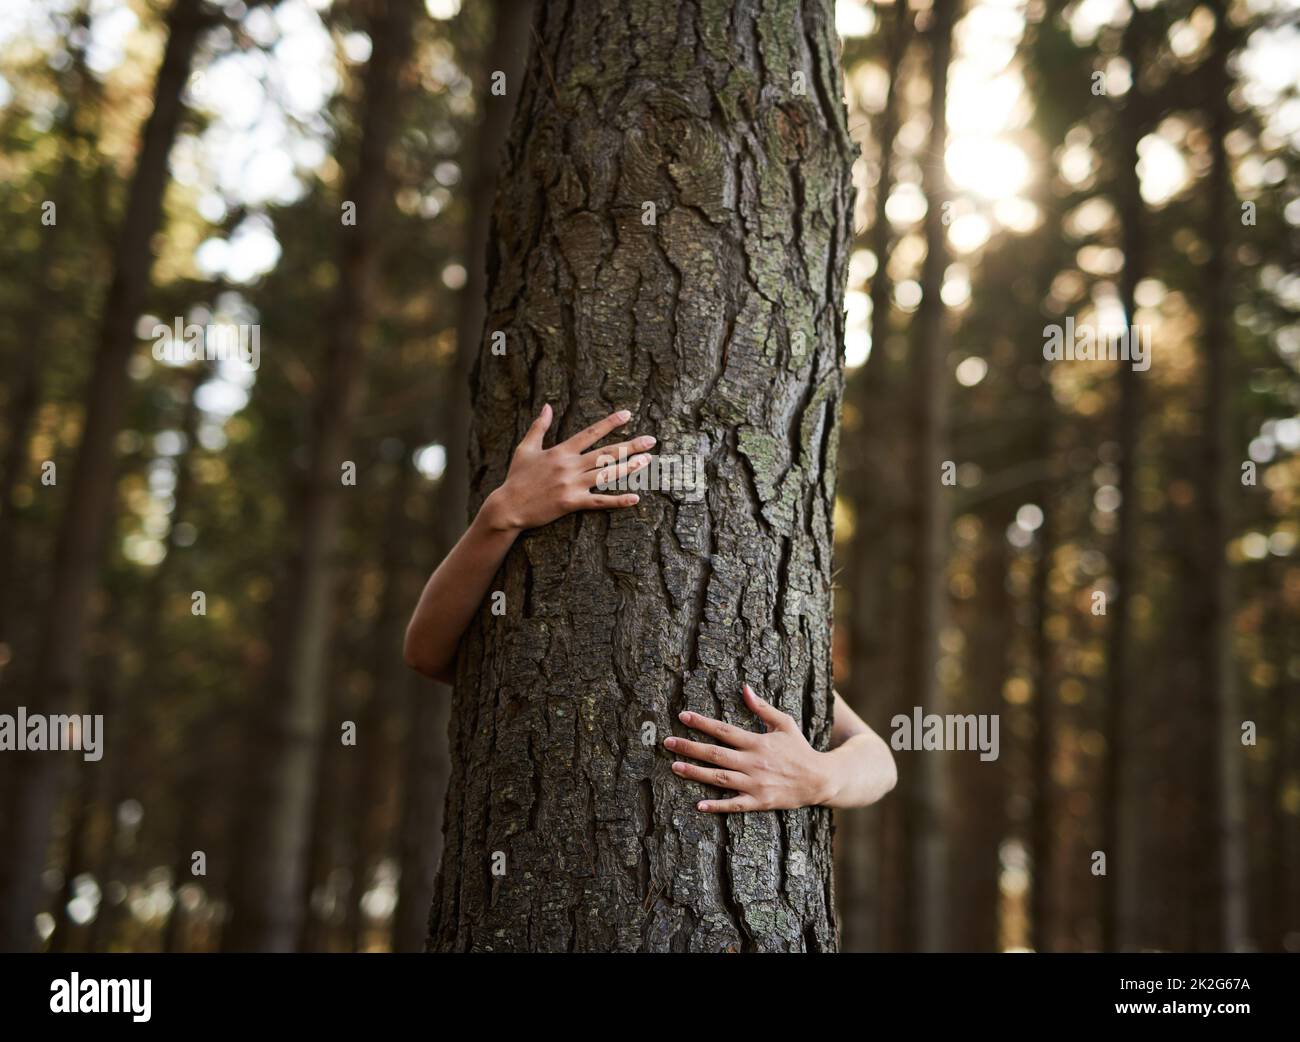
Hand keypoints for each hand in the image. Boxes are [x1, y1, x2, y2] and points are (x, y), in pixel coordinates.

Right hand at [482, 404, 653, 532]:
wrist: (508, 507)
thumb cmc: (517, 478)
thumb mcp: (526, 448)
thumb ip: (538, 426)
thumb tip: (546, 406)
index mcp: (561, 451)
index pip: (590, 433)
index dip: (610, 422)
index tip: (628, 414)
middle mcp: (569, 466)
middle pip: (606, 453)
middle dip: (631, 445)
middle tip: (651, 440)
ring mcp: (572, 485)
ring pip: (607, 474)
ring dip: (629, 468)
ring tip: (647, 461)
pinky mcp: (571, 503)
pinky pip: (599, 502)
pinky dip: (618, 501)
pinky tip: (635, 498)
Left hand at [665, 684, 829, 812]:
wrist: (820, 779)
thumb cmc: (800, 748)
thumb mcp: (784, 723)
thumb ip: (762, 708)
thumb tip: (745, 688)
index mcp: (757, 742)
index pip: (724, 730)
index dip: (702, 723)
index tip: (683, 716)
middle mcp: (753, 763)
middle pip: (715, 754)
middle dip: (689, 747)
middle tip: (668, 742)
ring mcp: (755, 784)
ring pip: (719, 778)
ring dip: (696, 773)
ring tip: (674, 767)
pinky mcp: (759, 802)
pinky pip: (734, 805)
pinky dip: (716, 806)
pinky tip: (698, 805)